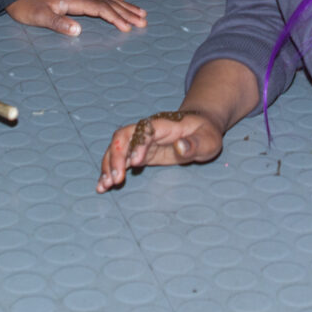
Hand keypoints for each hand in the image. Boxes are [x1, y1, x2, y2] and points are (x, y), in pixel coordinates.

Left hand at [5, 0, 146, 35]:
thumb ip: (59, 23)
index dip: (116, 18)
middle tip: (144, 21)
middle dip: (127, 12)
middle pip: (109, 3)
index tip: (128, 28)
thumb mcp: (40, 17)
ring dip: (125, 6)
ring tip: (140, 11)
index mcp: (74, 0)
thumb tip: (79, 30)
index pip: (101, 9)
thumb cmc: (27, 6)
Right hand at [97, 108, 222, 191]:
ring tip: (104, 185)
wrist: (199, 127)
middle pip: (123, 137)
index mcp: (163, 125)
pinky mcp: (139, 153)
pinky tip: (102, 185)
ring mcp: (141, 142)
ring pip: (117, 148)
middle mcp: (147, 131)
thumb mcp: (208, 140)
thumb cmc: (205, 133)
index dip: (138, 144)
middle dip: (116, 156)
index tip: (135, 162)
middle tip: (116, 179)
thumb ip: (195, 144)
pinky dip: (110, 171)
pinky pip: (120, 159)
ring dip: (108, 165)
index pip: (145, 131)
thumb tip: (180, 146)